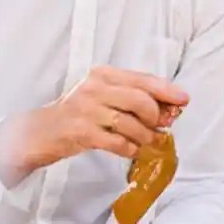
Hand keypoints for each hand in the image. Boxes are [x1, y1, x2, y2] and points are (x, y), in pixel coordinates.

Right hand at [0, 66, 186, 184]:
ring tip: (148, 141)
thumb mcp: (102, 96)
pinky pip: (117, 142)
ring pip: (130, 123)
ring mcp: (87, 110)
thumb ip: (131, 98)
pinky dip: (130, 148)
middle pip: (139, 100)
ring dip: (145, 136)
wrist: (39, 131)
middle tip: (161, 127)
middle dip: (156, 116)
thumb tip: (167, 110)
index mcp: (102, 74)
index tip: (184, 100)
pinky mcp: (82, 132)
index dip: (166, 90)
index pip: (141, 79)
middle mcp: (94, 88)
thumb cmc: (76, 113)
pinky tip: (131, 149)